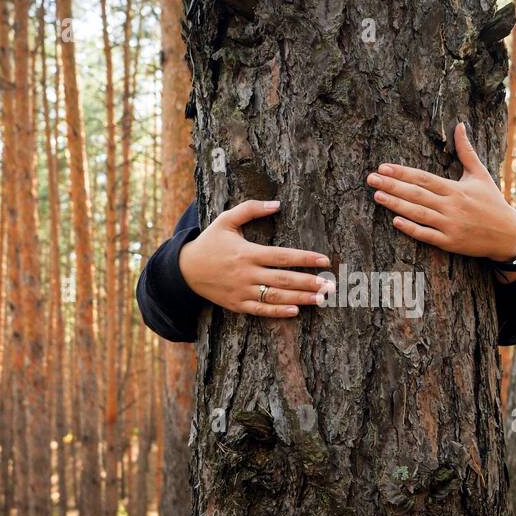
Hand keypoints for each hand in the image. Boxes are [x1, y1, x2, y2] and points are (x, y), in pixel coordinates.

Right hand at [178, 199, 333, 317]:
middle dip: (309, 282)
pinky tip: (296, 311)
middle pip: (284, 279)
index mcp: (247, 252)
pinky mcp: (237, 304)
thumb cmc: (210, 242)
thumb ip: (251, 209)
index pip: (282, 256)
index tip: (324, 260)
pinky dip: (278, 312)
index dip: (305, 258)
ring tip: (321, 299)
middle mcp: (247, 273)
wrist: (185, 270)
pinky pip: (261, 310)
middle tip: (330, 285)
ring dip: (301, 299)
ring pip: (276, 297)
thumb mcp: (226, 220)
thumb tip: (277, 203)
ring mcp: (242, 291)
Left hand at [367, 122, 515, 277]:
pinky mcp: (450, 242)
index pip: (424, 178)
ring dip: (396, 204)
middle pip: (416, 194)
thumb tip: (460, 125)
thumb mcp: (481, 174)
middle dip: (392, 186)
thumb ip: (466, 151)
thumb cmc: (493, 202)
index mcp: (456, 189)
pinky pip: (427, 235)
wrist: (508, 235)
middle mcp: (451, 206)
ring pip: (418, 213)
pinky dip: (411, 229)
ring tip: (377, 196)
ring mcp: (450, 225)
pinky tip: (395, 221)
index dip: (402, 172)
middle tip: (371, 178)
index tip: (384, 167)